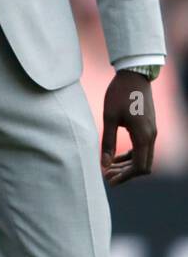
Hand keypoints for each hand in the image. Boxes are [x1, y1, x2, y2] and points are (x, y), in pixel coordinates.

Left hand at [101, 70, 155, 184]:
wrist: (134, 75)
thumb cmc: (119, 95)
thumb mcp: (109, 118)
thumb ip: (108, 142)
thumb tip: (105, 165)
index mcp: (143, 136)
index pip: (139, 167)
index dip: (125, 176)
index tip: (110, 180)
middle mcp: (151, 136)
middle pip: (142, 165)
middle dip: (125, 173)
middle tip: (106, 178)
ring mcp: (151, 132)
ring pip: (142, 156)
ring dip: (127, 165)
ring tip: (108, 170)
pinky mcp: (147, 127)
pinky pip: (141, 147)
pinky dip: (130, 155)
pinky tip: (115, 157)